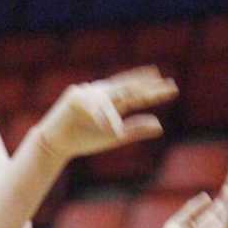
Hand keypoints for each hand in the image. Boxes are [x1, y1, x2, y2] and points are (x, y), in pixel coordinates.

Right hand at [37, 67, 176, 163]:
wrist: (56, 144)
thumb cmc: (84, 139)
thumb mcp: (115, 136)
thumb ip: (136, 129)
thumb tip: (160, 125)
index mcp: (113, 102)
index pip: (136, 94)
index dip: (153, 91)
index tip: (171, 88)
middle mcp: (104, 93)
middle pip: (129, 88)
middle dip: (147, 86)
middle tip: (167, 83)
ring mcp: (89, 92)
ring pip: (110, 98)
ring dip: (120, 108)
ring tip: (124, 122)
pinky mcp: (74, 97)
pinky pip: (91, 106)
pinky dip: (98, 116)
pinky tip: (104, 127)